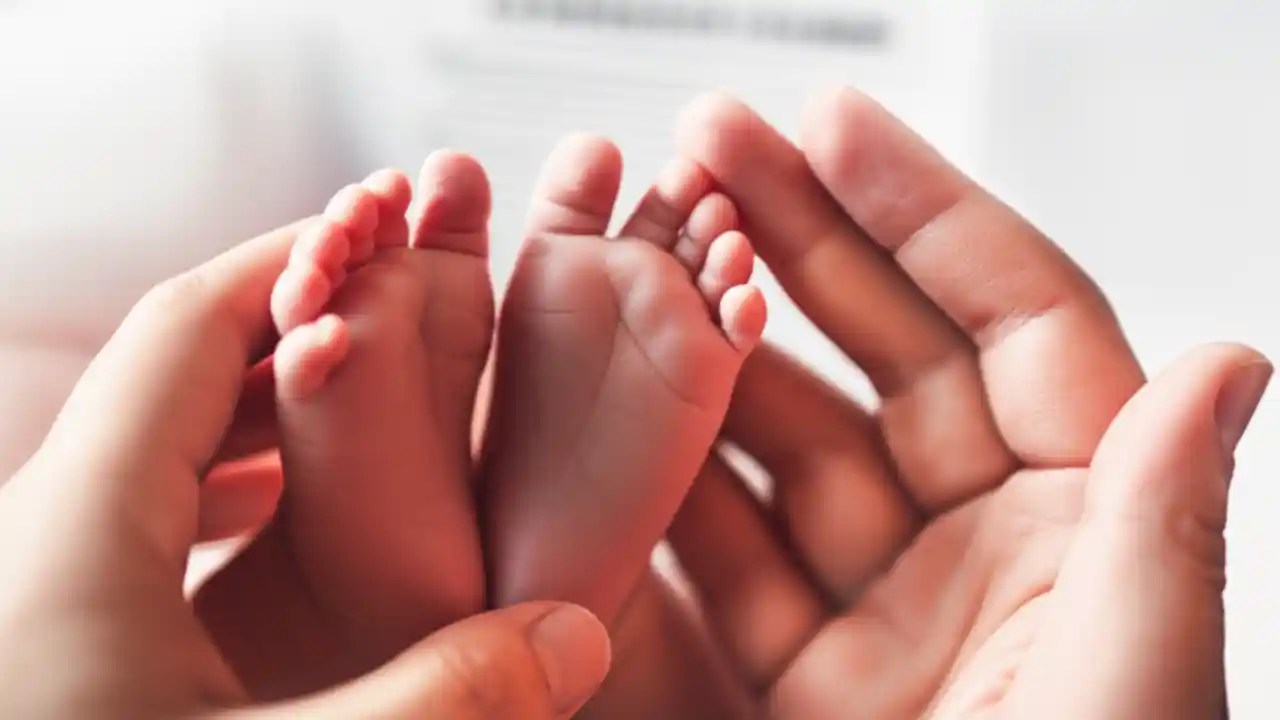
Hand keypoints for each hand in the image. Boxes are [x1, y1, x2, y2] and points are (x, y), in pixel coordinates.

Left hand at [0, 223, 609, 718]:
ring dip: (261, 422)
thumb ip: (439, 701)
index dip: (294, 264)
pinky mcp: (42, 650)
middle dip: (294, 334)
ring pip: (152, 460)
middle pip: (172, 381)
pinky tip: (278, 542)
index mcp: (75, 525)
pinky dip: (221, 503)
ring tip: (362, 424)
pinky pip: (135, 531)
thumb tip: (574, 637)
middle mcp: (37, 538)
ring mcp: (31, 593)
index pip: (191, 327)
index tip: (385, 237)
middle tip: (403, 325)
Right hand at [584, 89, 1269, 718]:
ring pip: (790, 441)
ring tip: (646, 254)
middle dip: (797, 238)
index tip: (833, 126)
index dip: (925, 211)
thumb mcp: (1137, 689)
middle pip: (885, 354)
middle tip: (710, 143)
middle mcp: (986, 553)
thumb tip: (1226, 358)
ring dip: (720, 348)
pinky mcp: (800, 678)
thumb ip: (1161, 526)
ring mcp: (884, 611)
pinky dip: (672, 478)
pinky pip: (728, 552)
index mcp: (1087, 530)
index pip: (1013, 324)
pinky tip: (624, 404)